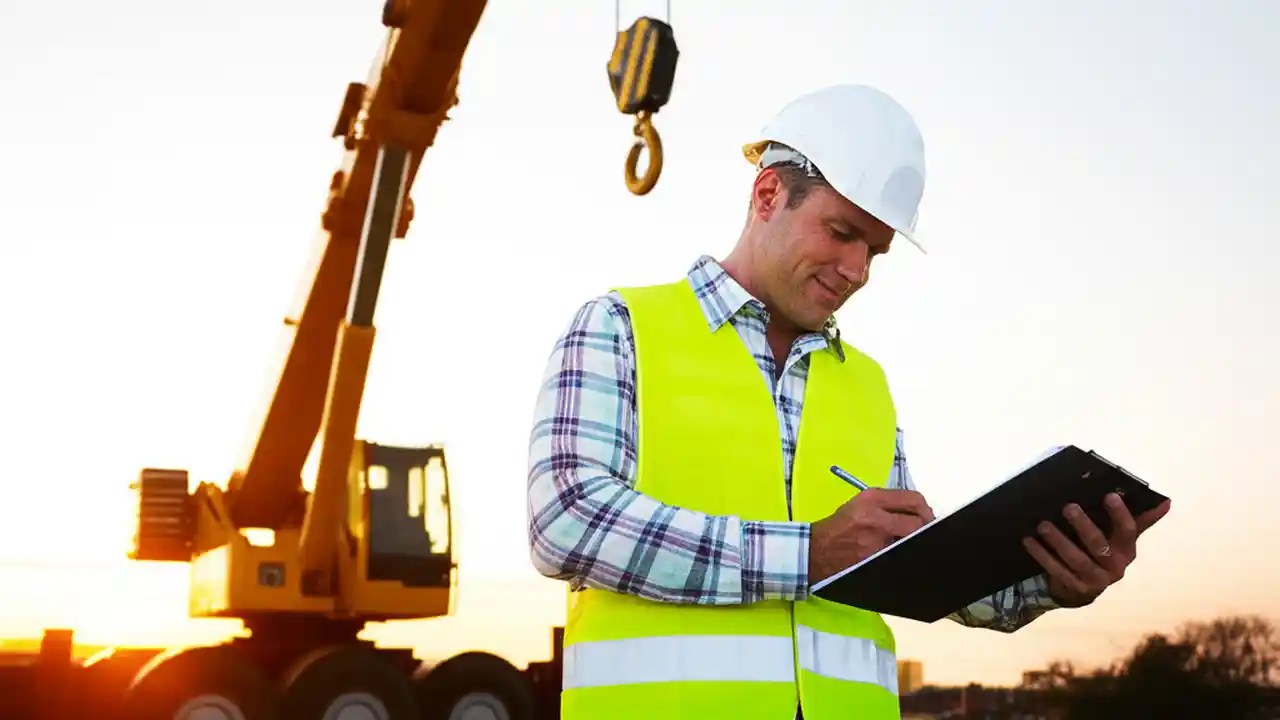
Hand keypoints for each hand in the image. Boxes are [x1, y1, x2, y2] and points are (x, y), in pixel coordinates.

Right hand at [809, 488, 935, 584]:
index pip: (914, 500)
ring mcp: (877, 539)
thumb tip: (915, 512)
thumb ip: (886, 505)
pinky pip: (901, 555)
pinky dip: (906, 554)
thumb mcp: (859, 504)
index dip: (926, 510)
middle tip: (926, 534)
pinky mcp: (877, 558)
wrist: (816, 550)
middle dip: (927, 528)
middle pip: (918, 521)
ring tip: (914, 544)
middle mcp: (877, 516)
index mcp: (872, 498)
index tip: (927, 517)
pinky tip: (903, 555)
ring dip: (918, 542)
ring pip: (912, 540)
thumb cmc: (838, 526)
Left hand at [1023, 493, 1171, 606]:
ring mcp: (1096, 580)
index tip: (1108, 495)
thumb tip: (1165, 501)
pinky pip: (1057, 571)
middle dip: (1084, 525)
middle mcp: (1116, 567)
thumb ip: (1139, 519)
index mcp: (1128, 550)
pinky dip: (1042, 555)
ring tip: (1043, 524)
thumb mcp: (1120, 536)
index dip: (1120, 514)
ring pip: (1076, 560)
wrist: (1084, 588)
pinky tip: (1029, 540)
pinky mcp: (1076, 589)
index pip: (1129, 531)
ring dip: (1058, 541)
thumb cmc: (1103, 551)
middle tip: (1068, 506)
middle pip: (1100, 545)